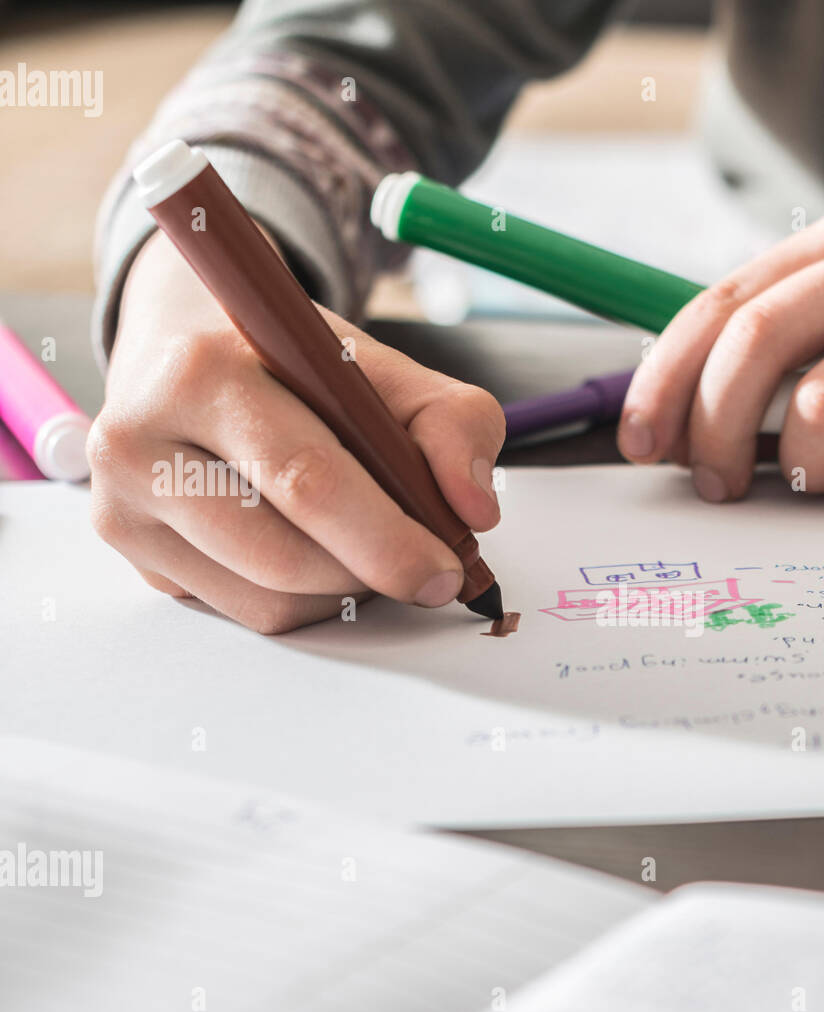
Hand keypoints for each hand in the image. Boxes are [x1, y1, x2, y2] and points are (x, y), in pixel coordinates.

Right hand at [89, 229, 503, 632]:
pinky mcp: (136, 561)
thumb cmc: (294, 369)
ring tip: (368, 545)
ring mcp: (124, 510)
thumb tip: (474, 509)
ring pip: (269, 600)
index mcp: (202, 373)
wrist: (193, 360)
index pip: (306, 480)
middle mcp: (139, 442)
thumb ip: (453, 422)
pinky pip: (248, 614)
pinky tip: (317, 553)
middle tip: (432, 574)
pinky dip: (306, 599)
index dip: (388, 538)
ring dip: (344, 591)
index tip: (447, 568)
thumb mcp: (382, 369)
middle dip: (375, 574)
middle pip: (283, 557)